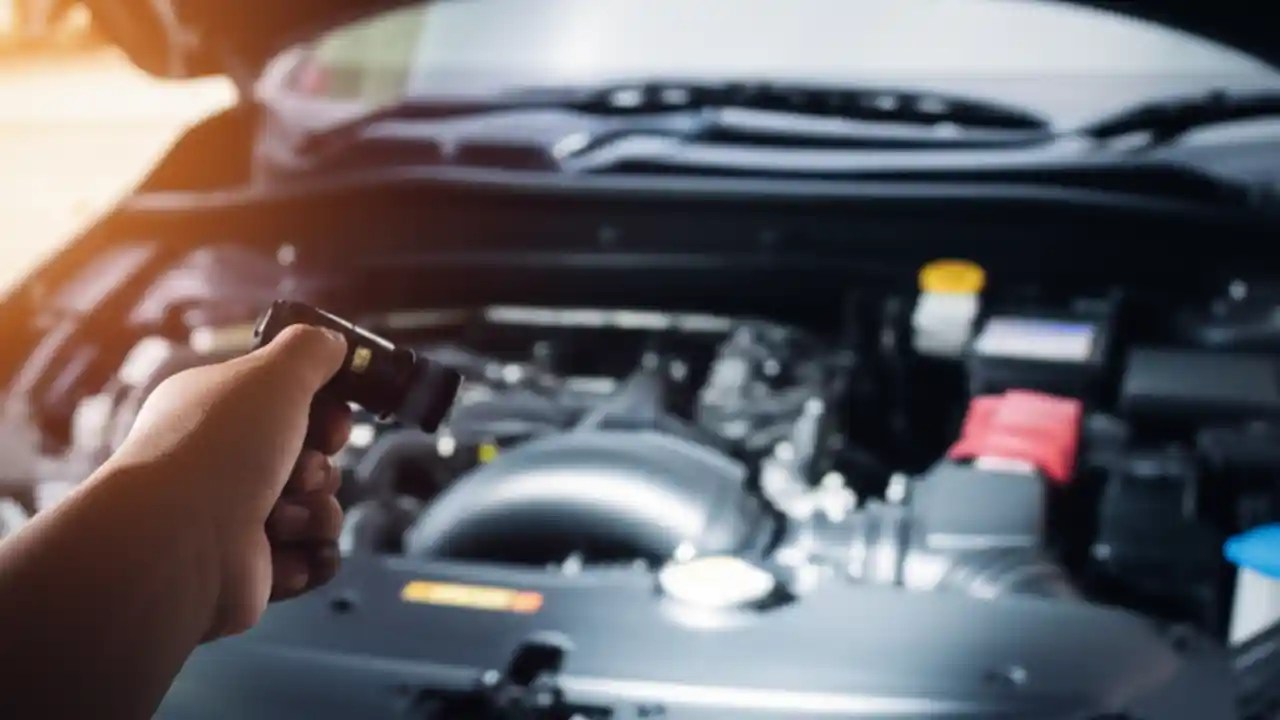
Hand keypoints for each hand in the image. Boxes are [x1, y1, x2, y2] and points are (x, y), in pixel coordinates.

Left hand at [106, 325, 351, 638]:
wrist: (178, 546)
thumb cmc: (222, 448)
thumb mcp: (274, 373)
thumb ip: (311, 349)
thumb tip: (334, 342)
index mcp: (218, 411)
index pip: (289, 406)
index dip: (324, 413)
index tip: (334, 422)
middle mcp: (222, 464)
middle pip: (313, 460)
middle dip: (320, 468)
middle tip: (300, 472)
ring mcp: (235, 520)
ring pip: (319, 510)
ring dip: (315, 513)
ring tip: (281, 520)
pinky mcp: (253, 571)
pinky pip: (311, 558)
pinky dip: (308, 556)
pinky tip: (288, 555)